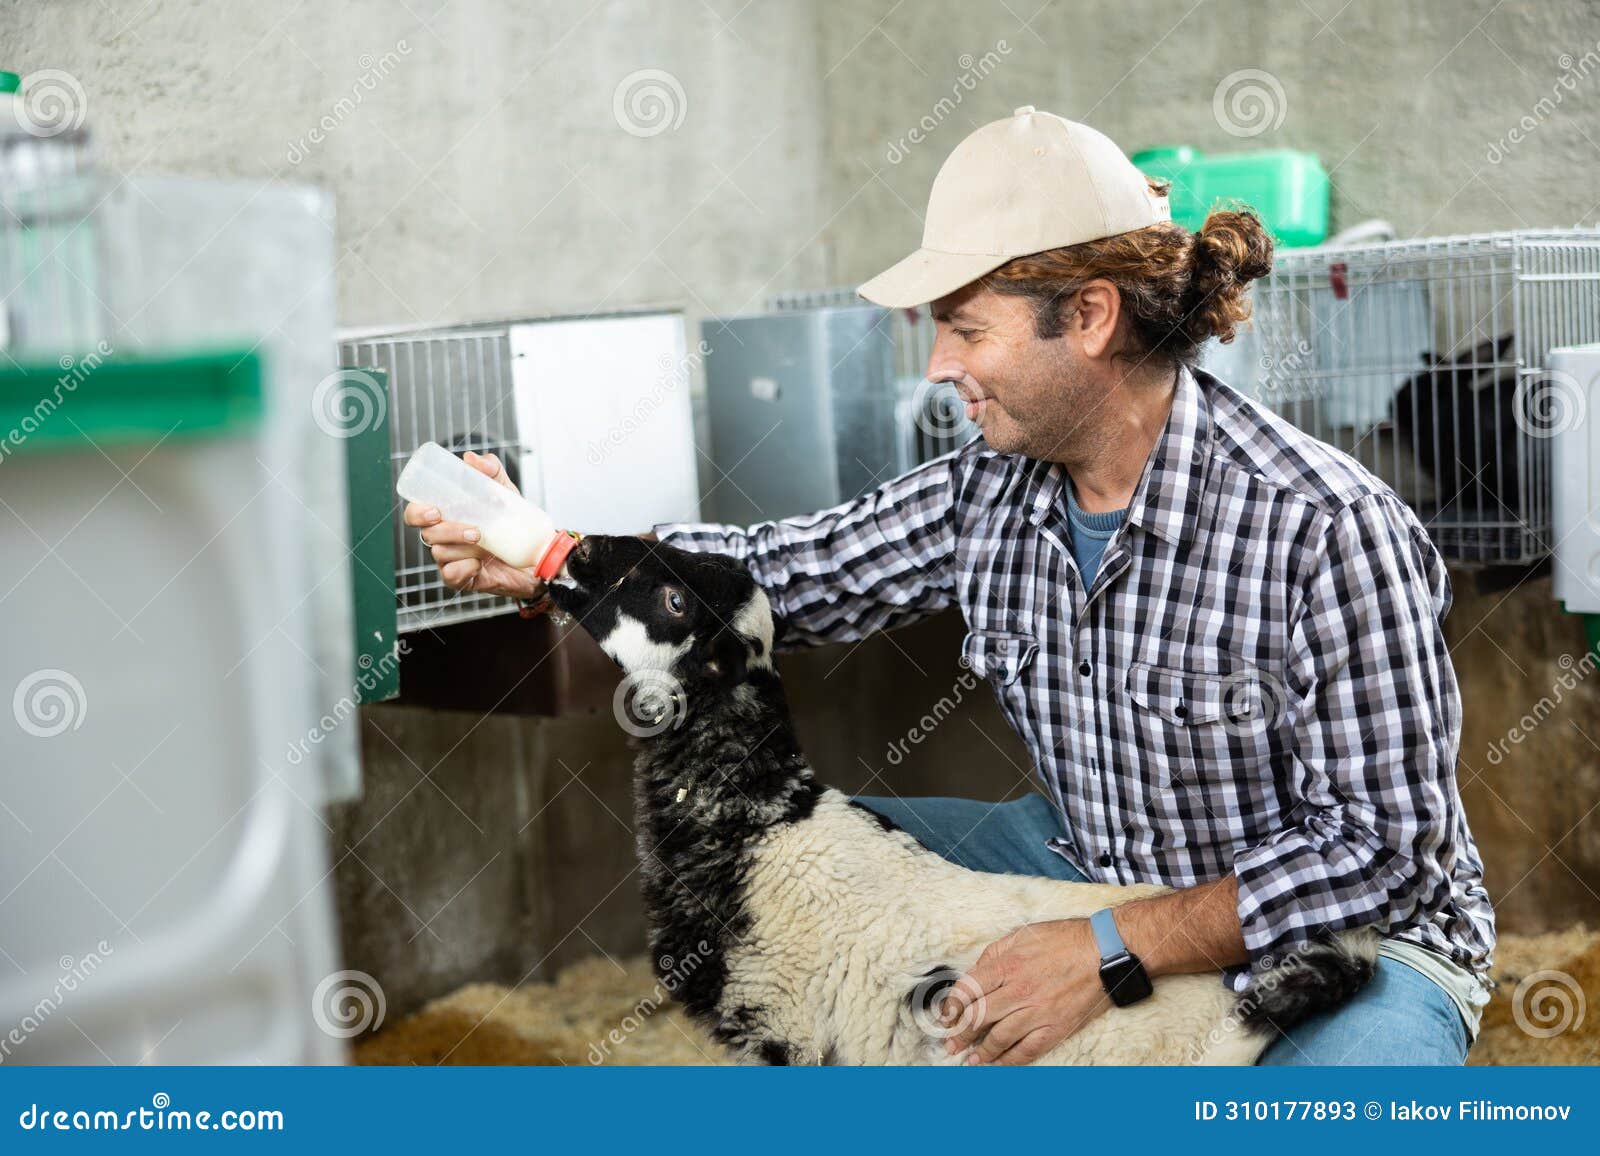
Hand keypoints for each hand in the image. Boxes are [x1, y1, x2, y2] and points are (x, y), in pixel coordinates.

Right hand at [401, 451, 546, 599]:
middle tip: (473, 529)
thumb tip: (471, 459)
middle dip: (447, 531)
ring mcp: (453, 560)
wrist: (538, 553)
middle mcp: (444, 538)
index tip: (435, 511)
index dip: (416, 513)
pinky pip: (451, 576)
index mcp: (446, 516)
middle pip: (427, 535)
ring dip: (461, 547)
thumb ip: (491, 471)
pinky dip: (463, 569)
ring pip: (439, 554)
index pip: (416, 514)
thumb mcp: (505, 491)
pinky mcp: (463, 579)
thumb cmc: (514, 521)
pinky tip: (479, 563)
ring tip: (484, 541)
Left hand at [939, 918, 1110, 1065]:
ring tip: (969, 1059)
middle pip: (980, 1017)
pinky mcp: (1055, 1027)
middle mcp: (1019, 990)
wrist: (1102, 952)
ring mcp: (1038, 1012)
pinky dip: (1010, 1060)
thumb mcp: (1021, 935)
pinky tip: (999, 1064)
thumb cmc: (1063, 940)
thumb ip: (994, 953)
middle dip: (961, 1033)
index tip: (946, 1016)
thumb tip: (975, 971)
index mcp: (1008, 965)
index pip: (969, 989)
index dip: (953, 1005)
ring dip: (981, 1051)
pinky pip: (1028, 1049)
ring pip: (1000, 1038)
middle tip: (951, 1044)